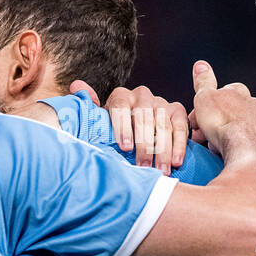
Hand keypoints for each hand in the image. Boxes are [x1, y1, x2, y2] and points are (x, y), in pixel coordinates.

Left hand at [71, 80, 190, 173]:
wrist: (133, 120)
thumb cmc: (111, 126)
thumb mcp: (98, 119)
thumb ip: (89, 107)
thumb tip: (76, 86)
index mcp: (120, 96)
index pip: (121, 107)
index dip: (123, 128)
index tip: (125, 148)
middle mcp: (141, 95)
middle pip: (144, 118)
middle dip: (144, 145)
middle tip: (143, 166)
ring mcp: (160, 102)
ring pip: (163, 125)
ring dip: (162, 150)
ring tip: (160, 170)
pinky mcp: (176, 110)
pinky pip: (180, 127)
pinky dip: (179, 145)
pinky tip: (176, 162)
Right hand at [188, 60, 255, 161]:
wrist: (241, 148)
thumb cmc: (222, 123)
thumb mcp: (205, 96)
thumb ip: (203, 81)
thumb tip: (201, 65)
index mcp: (240, 93)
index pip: (222, 92)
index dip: (207, 104)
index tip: (198, 116)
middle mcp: (254, 106)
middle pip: (231, 110)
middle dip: (217, 120)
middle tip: (202, 132)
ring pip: (240, 126)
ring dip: (227, 133)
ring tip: (214, 143)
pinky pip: (248, 142)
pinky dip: (239, 145)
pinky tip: (228, 150)